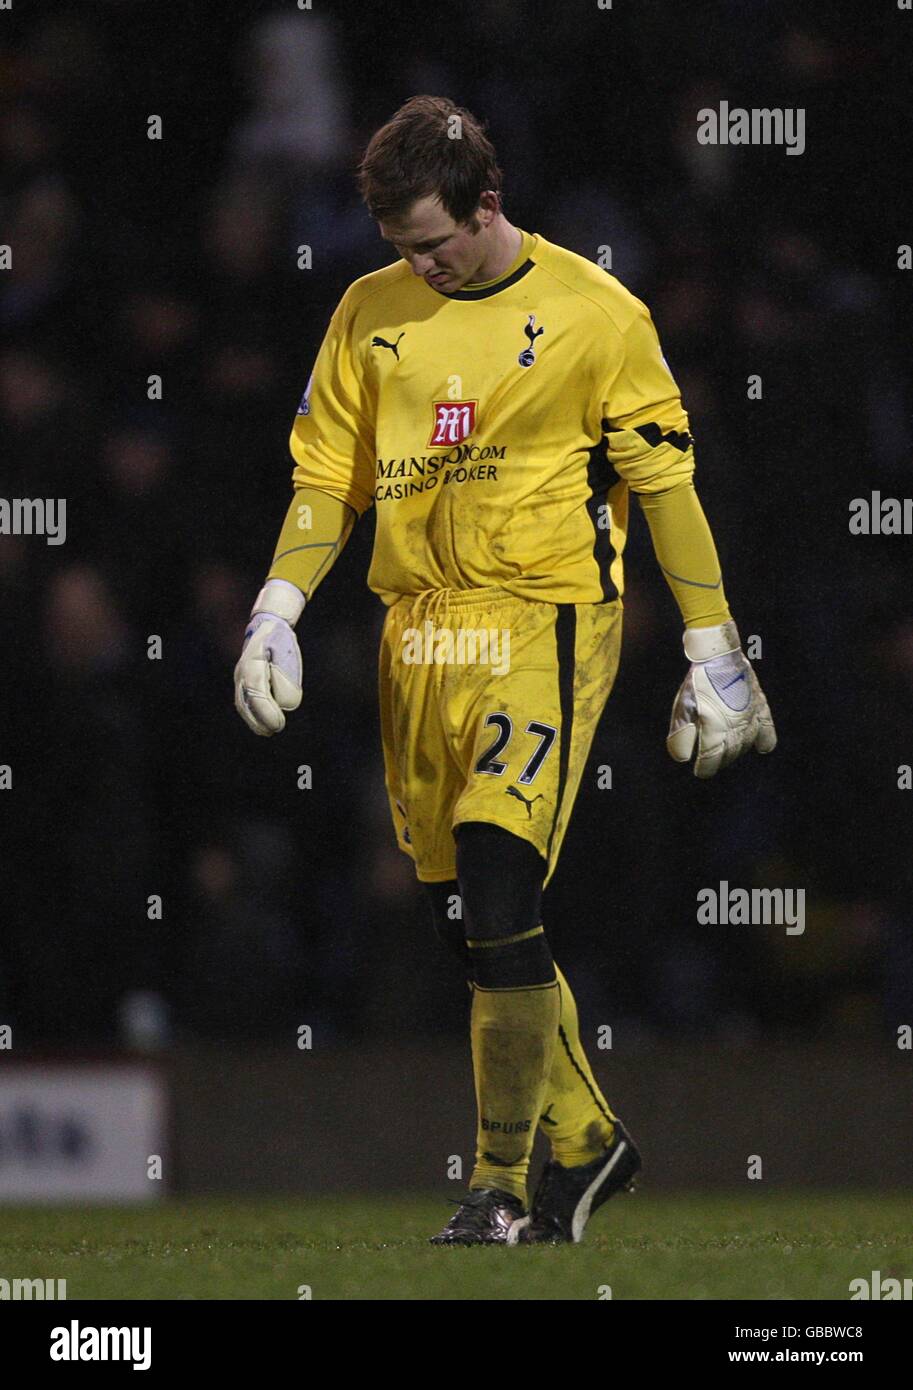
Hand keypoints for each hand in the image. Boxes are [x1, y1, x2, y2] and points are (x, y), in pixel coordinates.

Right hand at [234, 580, 304, 736]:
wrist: (266, 627)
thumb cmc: (279, 641)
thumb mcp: (287, 655)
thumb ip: (286, 680)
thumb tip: (286, 704)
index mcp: (252, 663)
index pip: (256, 692)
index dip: (266, 711)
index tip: (279, 723)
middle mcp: (241, 672)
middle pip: (245, 703)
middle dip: (260, 720)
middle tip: (275, 729)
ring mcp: (239, 678)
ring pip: (243, 705)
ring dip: (255, 721)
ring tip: (268, 731)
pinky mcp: (242, 683)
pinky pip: (243, 703)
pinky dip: (252, 716)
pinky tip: (262, 726)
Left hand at [666, 621, 776, 777]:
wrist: (720, 654)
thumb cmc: (698, 682)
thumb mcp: (683, 708)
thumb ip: (681, 735)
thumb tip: (682, 758)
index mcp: (716, 729)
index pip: (712, 759)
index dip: (705, 768)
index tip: (700, 772)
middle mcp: (737, 727)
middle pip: (730, 754)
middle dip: (719, 760)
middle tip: (711, 760)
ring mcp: (751, 717)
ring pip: (746, 744)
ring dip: (736, 751)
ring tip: (726, 752)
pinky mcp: (761, 706)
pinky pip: (767, 729)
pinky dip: (765, 740)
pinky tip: (762, 748)